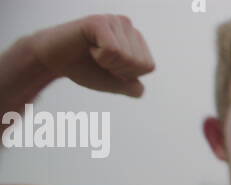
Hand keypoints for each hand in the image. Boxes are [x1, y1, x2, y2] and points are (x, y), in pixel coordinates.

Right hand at [27, 14, 154, 97]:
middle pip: (139, 63)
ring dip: (107, 63)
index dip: (127, 75)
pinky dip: (100, 57)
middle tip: (98, 59)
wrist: (53, 60)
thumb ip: (132, 87)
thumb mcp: (113, 83)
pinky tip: (88, 47)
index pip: (148, 66)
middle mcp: (128, 25)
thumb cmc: (84, 69)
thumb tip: (141, 89)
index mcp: (135, 39)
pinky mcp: (99, 21)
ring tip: (92, 52)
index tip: (108, 66)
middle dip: (117, 70)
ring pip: (127, 58)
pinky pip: (113, 51)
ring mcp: (114, 21)